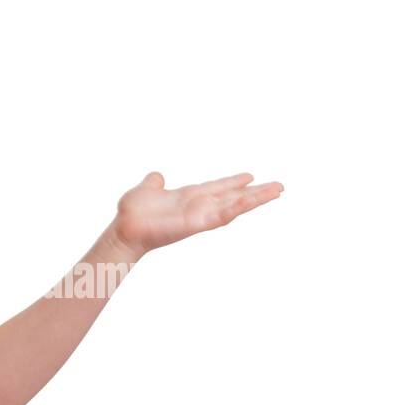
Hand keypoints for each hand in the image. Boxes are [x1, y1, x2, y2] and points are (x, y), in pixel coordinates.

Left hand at [108, 171, 283, 258]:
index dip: (233, 182)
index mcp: (189, 197)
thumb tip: (157, 176)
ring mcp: (200, 216)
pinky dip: (235, 208)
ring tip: (276, 190)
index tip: (251, 176)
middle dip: (256, 193)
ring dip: (255, 199)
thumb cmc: (133, 212)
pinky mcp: (197, 224)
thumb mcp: (147, 189)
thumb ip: (154, 183)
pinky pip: (220, 216)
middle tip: (279, 186)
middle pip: (233, 198)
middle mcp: (199, 207)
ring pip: (234, 207)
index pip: (217, 188)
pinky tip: (249, 199)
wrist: (124, 229)